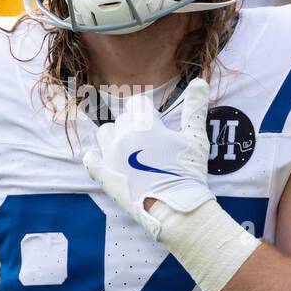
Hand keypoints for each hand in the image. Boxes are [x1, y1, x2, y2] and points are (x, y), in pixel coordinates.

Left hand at [82, 77, 213, 238]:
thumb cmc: (188, 173)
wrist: (176, 210)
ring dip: (117, 138)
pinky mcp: (103, 175)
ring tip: (133, 153)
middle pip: (124, 118)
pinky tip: (111, 161)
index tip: (158, 127)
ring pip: (106, 133)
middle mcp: (123, 136)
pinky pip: (91, 157)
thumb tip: (200, 81)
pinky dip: (98, 156)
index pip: (138, 103)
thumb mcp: (196, 138)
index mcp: (144, 124)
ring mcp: (110, 156)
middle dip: (136, 126)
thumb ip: (195, 107)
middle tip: (151, 145)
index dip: (149, 113)